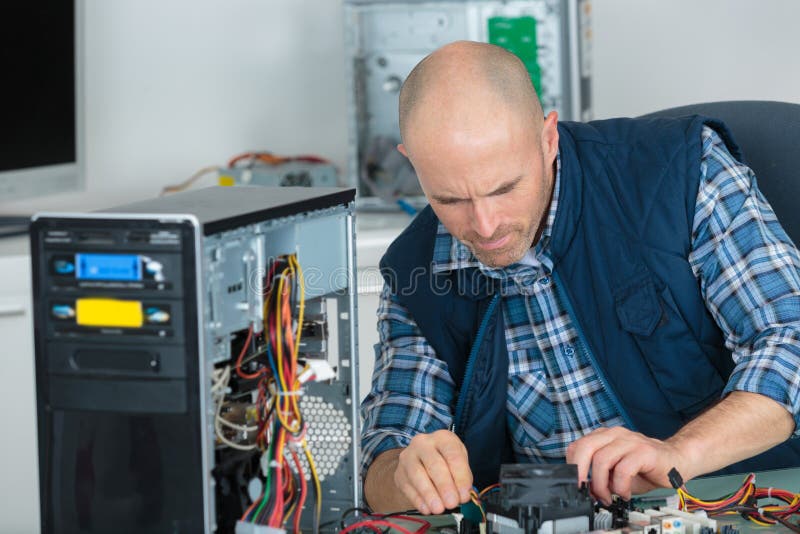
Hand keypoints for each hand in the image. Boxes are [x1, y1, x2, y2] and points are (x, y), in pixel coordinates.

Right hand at [394, 429, 472, 514]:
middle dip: (444, 486)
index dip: (460, 476)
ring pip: (417, 475)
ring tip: (439, 509)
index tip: (465, 494)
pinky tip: (427, 509)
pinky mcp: (399, 473)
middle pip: (434, 464)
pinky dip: (418, 499)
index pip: (452, 454)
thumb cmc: (446, 459)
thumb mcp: (459, 460)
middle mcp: (422, 443)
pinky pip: (407, 487)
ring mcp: (408, 457)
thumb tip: (463, 496)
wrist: (423, 457)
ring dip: (429, 494)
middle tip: (452, 503)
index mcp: (442, 437)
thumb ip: (463, 476)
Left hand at [566, 426, 688, 503]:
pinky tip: (624, 493)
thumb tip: (584, 489)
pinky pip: (623, 470)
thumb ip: (599, 475)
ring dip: (601, 485)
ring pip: (601, 460)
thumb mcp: (615, 471)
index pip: (576, 446)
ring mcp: (629, 441)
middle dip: (579, 473)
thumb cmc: (645, 466)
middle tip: (584, 491)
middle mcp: (614, 435)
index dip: (571, 468)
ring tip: (608, 497)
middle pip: (584, 448)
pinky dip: (620, 486)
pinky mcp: (644, 451)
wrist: (676, 460)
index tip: (575, 486)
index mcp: (604, 436)